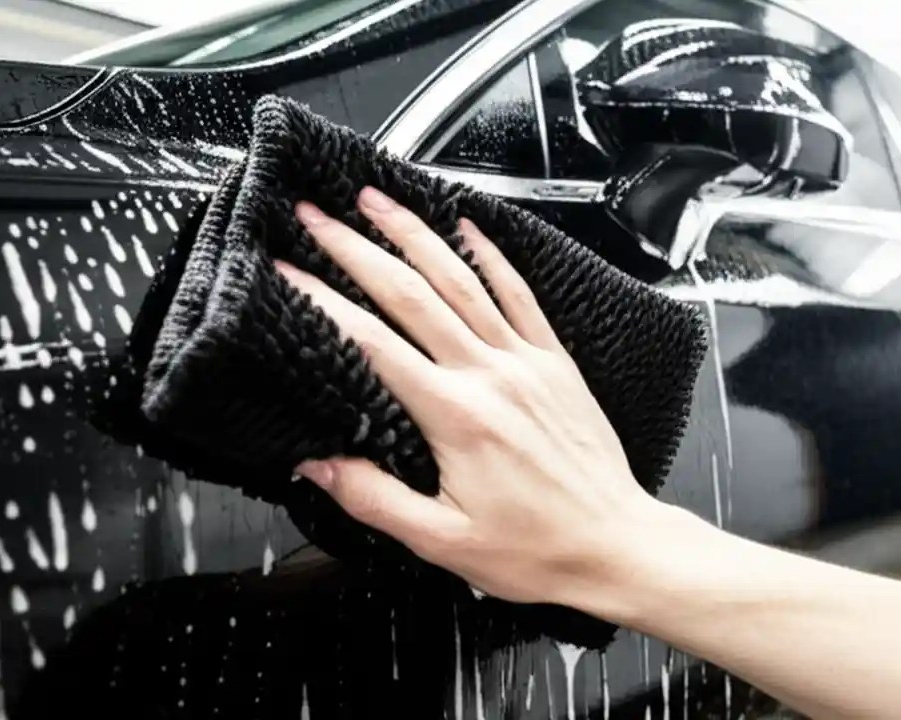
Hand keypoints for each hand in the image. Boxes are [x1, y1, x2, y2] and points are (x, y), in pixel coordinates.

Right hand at [281, 187, 662, 606]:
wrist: (615, 544)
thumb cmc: (536, 548)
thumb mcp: (441, 540)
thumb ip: (374, 498)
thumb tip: (317, 463)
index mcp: (455, 415)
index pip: (372, 341)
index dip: (321, 300)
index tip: (284, 271)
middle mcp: (491, 375)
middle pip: (411, 293)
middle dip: (356, 246)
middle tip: (315, 213)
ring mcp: (527, 361)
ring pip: (463, 280)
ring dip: (416, 233)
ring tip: (378, 197)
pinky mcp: (556, 362)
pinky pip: (521, 294)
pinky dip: (492, 255)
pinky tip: (469, 225)